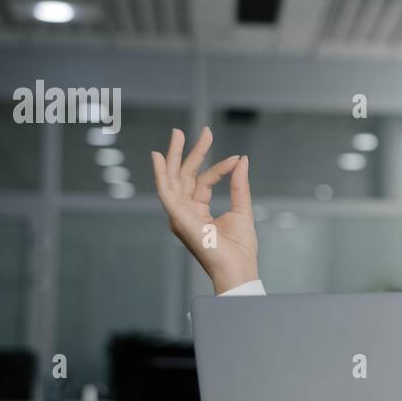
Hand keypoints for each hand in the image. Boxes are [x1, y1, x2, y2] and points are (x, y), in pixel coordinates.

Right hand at [150, 127, 258, 293]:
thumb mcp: (242, 209)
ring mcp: (180, 216)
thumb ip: (238, 184)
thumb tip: (242, 159)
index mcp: (199, 211)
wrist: (238, 269)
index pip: (203, 181)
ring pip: (173, 180)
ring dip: (174, 156)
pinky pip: (166, 193)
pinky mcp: (179, 219)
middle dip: (187, 152)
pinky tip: (159, 158)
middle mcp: (186, 212)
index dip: (219, 167)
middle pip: (183, 176)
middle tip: (189, 131)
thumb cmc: (240, 248)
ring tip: (177, 134)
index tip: (236, 158)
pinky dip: (161, 175)